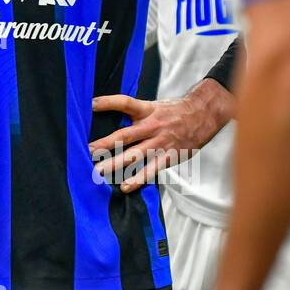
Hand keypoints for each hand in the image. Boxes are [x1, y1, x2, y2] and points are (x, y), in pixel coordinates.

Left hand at [90, 79, 231, 192]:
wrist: (203, 116)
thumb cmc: (173, 112)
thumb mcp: (154, 106)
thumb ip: (135, 113)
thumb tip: (110, 115)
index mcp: (147, 110)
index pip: (125, 102)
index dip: (108, 102)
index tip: (91, 104)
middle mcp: (152, 126)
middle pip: (125, 135)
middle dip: (104, 144)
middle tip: (87, 151)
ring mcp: (160, 143)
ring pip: (135, 155)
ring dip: (116, 164)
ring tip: (98, 171)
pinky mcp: (169, 157)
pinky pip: (151, 170)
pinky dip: (138, 179)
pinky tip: (125, 187)